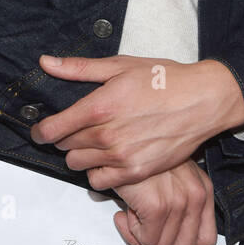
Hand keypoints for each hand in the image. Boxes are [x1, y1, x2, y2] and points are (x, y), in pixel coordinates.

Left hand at [31, 53, 243, 188]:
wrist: (202, 100)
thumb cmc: (163, 80)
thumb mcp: (120, 66)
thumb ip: (79, 68)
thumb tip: (46, 63)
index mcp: (99, 107)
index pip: (52, 129)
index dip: (41, 130)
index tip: (41, 130)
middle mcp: (106, 135)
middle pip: (64, 147)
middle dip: (66, 138)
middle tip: (79, 129)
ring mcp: (121, 157)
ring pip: (78, 165)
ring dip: (81, 155)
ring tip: (96, 143)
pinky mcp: (135, 172)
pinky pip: (99, 181)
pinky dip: (98, 172)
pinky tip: (108, 158)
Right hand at [111, 159, 216, 244]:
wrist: (126, 137)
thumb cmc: (144, 152)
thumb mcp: (173, 173)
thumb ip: (178, 201)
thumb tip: (166, 233)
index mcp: (203, 190)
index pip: (206, 239)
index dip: (182, 242)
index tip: (165, 234)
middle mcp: (196, 197)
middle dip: (160, 243)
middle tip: (145, 228)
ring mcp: (179, 203)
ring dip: (142, 236)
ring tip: (134, 214)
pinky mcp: (158, 207)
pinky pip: (145, 241)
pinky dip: (131, 230)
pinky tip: (127, 210)